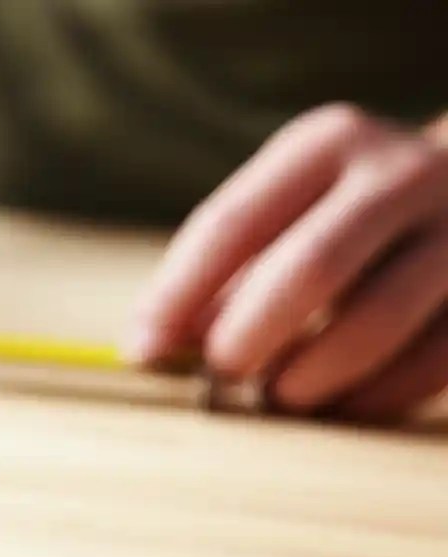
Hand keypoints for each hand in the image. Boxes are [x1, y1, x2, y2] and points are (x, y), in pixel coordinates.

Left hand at [132, 104, 447, 421]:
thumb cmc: (342, 215)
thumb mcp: (285, 213)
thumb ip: (218, 274)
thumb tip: (151, 347)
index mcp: (328, 142)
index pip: (232, 223)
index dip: (178, 295)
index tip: (145, 352)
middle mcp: (403, 173)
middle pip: (309, 269)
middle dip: (250, 337)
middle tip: (220, 379)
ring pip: (376, 320)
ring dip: (310, 376)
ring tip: (278, 398)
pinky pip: (431, 361)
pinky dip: (371, 397)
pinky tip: (338, 407)